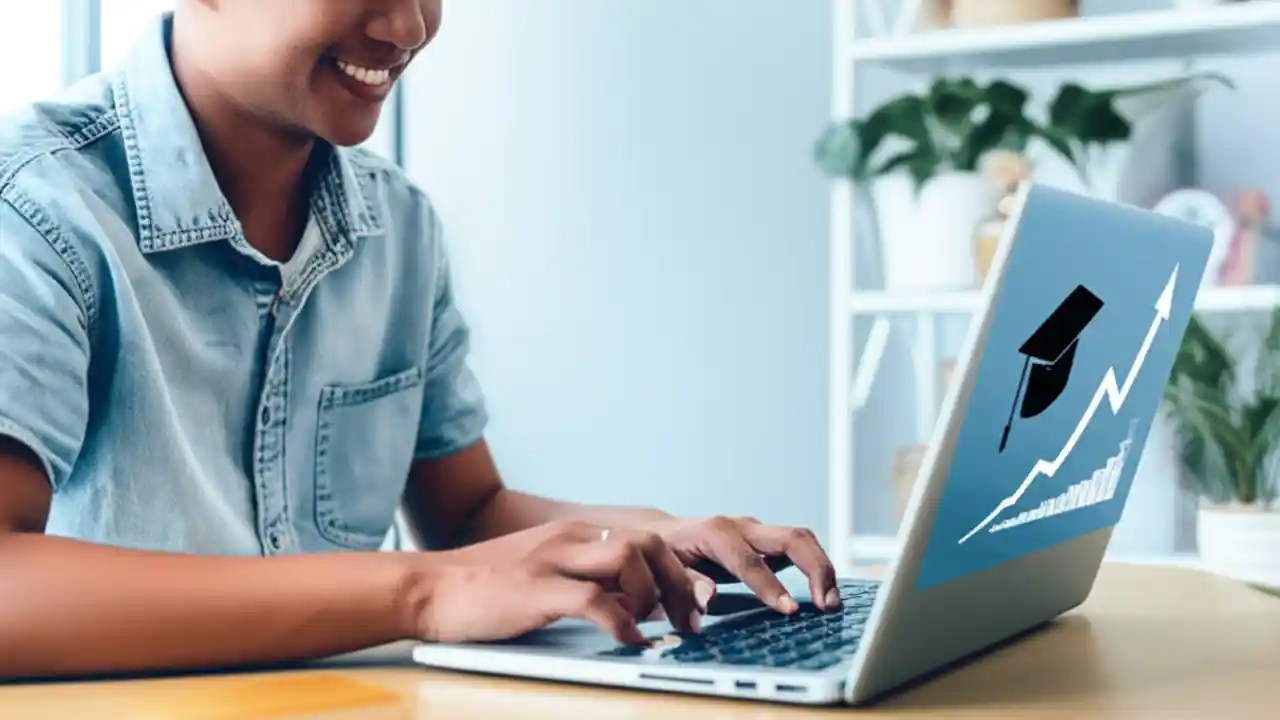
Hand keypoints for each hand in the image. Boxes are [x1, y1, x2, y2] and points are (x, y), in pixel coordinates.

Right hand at [414, 521, 700, 644]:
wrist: (430, 587)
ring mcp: (553, 561)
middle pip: (649, 542)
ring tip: (651, 628)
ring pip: (629, 558)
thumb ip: (589, 583)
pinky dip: (621, 624)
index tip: (691, 606)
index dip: (678, 572)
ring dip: (652, 596)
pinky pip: (593, 600)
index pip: (646, 537)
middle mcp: (570, 538)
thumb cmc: (485, 589)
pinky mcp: (536, 589)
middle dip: (678, 583)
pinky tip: (629, 643)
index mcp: (575, 534)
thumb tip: (633, 608)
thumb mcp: (547, 576)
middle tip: (687, 621)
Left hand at [642, 516, 838, 613]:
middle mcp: (741, 527)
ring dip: (822, 568)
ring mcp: (756, 533)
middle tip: (827, 604)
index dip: (770, 586)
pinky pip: (798, 549)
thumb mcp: (662, 570)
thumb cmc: (661, 556)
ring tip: (831, 603)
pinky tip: (823, 594)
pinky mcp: (764, 543)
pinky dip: (815, 568)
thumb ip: (685, 583)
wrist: (659, 535)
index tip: (790, 610)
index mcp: (715, 533)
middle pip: (790, 537)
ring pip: (801, 539)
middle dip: (814, 568)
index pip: (749, 560)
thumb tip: (711, 598)